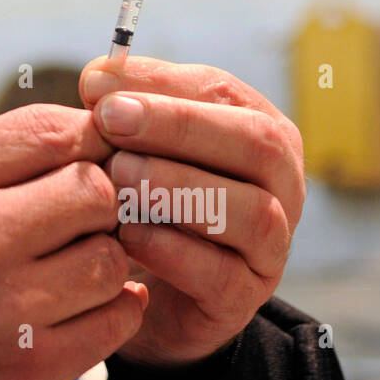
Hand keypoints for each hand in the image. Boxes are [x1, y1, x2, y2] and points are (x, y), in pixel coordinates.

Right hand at [0, 105, 146, 379]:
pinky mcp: (28, 373)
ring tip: (64, 270)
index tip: (82, 162)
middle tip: (76, 223)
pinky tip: (72, 309)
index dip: (84, 142)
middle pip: (94, 189)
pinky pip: (116, 319)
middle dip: (96, 203)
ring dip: (102, 261)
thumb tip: (93, 131)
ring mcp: (3, 310)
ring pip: (112, 258)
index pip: (51, 130)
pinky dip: (108, 311)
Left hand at [78, 55, 305, 367]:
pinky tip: (127, 235)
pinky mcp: (245, 300)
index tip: (97, 87)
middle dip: (178, 126)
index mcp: (260, 132)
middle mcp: (282, 187)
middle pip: (257, 144)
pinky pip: (222, 275)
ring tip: (117, 176)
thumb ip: (123, 110)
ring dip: (178, 187)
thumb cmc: (142, 200)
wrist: (146, 291)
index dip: (162, 85)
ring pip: (251, 212)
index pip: (225, 94)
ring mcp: (272, 248)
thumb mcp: (133, 148)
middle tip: (109, 122)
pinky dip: (172, 250)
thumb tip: (97, 78)